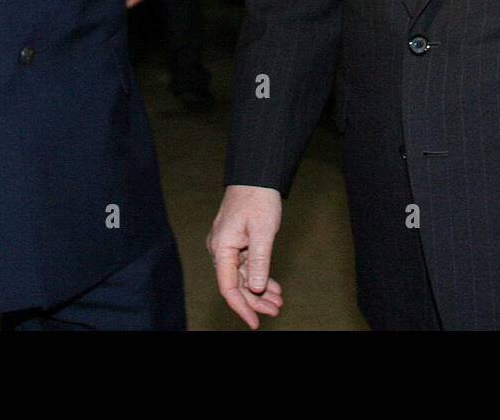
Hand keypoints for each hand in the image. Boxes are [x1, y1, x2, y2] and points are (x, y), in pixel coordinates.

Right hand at [207, 185, 283, 327]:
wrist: (256, 175)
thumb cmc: (258, 199)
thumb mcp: (263, 232)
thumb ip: (259, 262)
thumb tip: (255, 289)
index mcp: (222, 247)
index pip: (229, 287)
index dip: (242, 307)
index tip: (255, 323)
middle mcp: (220, 249)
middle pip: (236, 285)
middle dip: (255, 301)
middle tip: (276, 310)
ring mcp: (227, 245)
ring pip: (242, 276)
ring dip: (259, 290)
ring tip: (278, 301)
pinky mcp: (236, 241)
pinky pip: (245, 265)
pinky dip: (259, 276)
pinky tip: (272, 286)